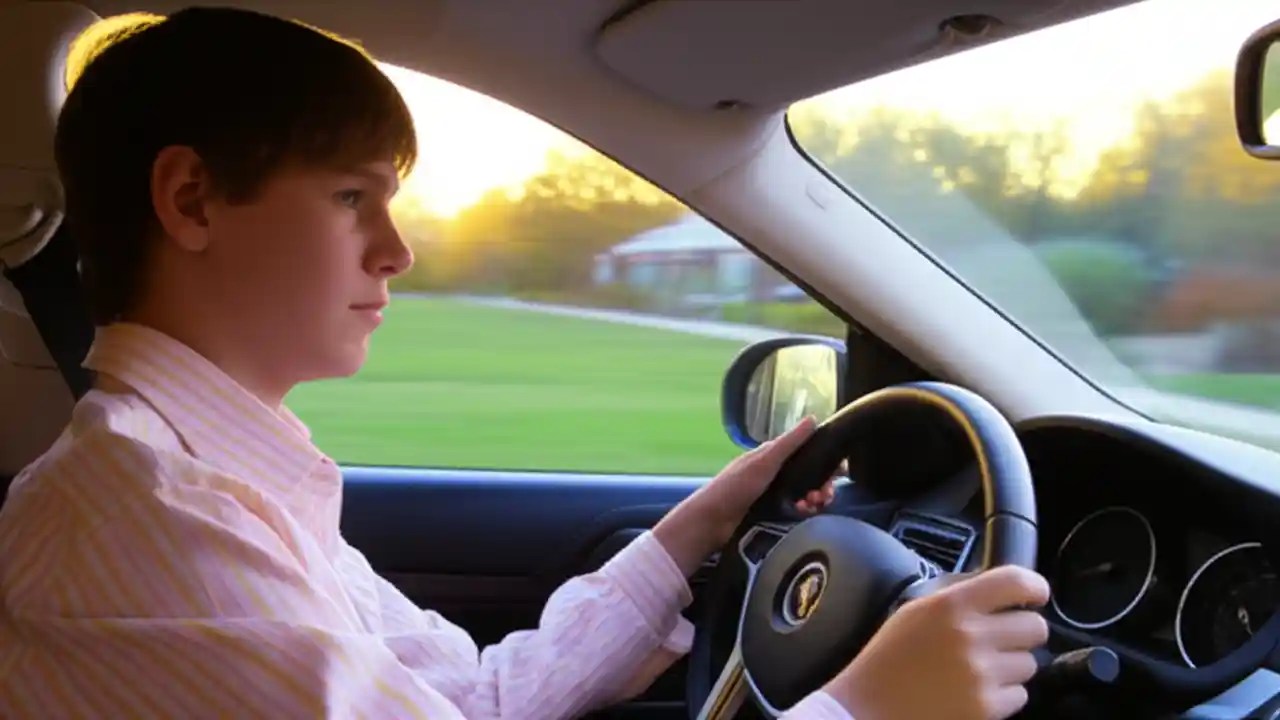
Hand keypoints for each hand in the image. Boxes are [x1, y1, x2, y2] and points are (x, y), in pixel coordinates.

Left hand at [652, 416, 837, 576]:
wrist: (713, 521)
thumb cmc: (734, 486)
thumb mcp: (764, 461)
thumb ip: (789, 442)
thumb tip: (813, 418)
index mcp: (773, 457)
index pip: (807, 453)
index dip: (825, 461)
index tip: (839, 471)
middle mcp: (776, 473)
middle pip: (811, 476)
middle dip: (822, 484)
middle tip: (824, 495)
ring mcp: (775, 494)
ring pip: (807, 494)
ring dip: (816, 498)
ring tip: (813, 505)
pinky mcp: (774, 514)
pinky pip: (798, 511)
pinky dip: (805, 511)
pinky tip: (804, 513)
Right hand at [823, 565, 1050, 719]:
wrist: (869, 708)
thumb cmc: (889, 658)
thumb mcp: (916, 611)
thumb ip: (958, 598)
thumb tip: (1000, 593)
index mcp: (951, 606)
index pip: (1015, 582)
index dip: (1034, 587)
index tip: (1035, 595)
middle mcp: (971, 636)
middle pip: (1035, 627)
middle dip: (1022, 633)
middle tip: (1002, 639)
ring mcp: (982, 675)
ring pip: (1030, 663)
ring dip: (1012, 666)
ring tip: (980, 670)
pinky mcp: (987, 708)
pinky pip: (1020, 695)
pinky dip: (1004, 695)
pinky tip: (975, 692)